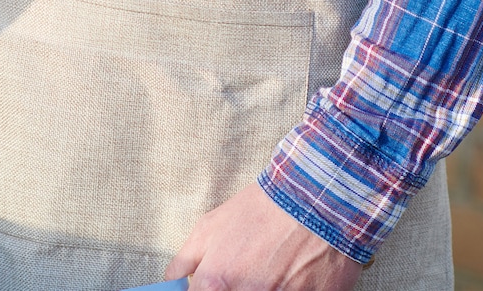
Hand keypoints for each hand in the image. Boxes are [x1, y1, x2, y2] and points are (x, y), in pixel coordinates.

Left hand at [163, 183, 363, 290]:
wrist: (312, 200)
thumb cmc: (259, 210)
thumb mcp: (209, 226)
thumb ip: (185, 261)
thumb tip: (171, 282)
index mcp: (215, 281)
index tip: (212, 286)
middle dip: (232, 290)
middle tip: (245, 274)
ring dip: (261, 289)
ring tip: (269, 273)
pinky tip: (290, 279)